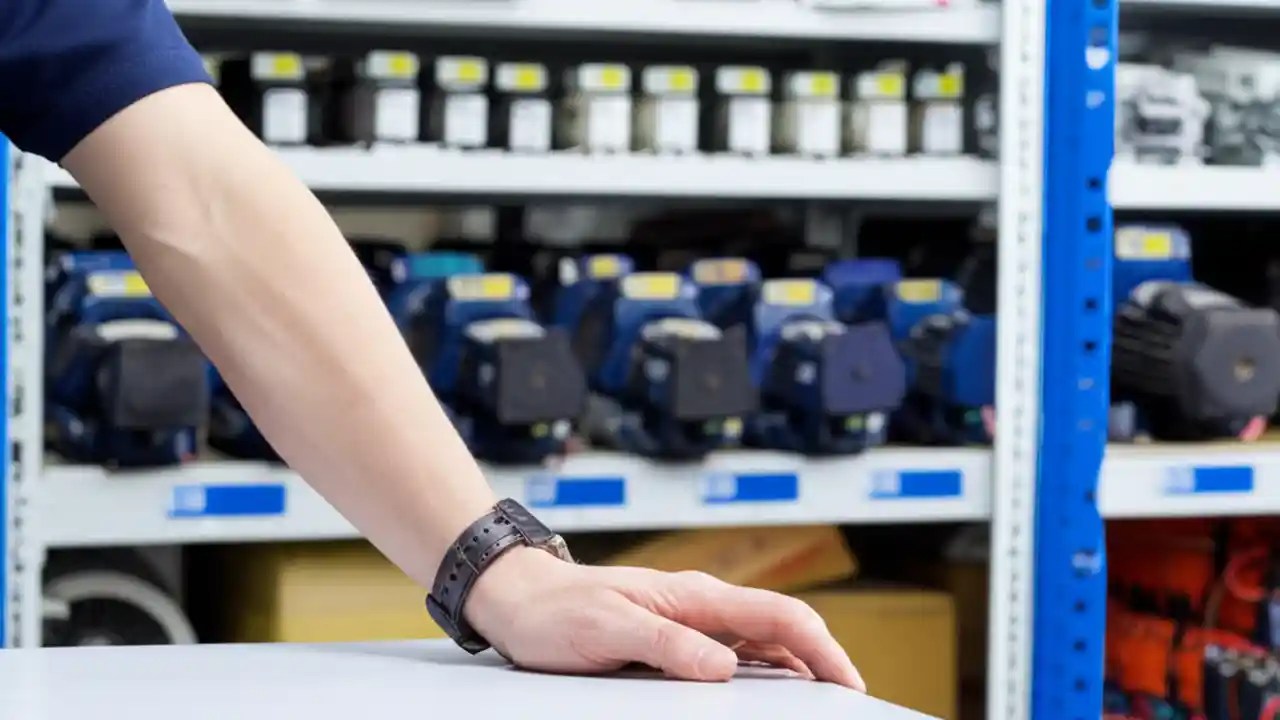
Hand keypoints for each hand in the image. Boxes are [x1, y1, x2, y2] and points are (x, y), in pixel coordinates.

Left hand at [463, 545, 864, 689]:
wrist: (519, 598)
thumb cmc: (556, 611)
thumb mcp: (607, 630)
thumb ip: (666, 644)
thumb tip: (725, 665)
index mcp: (695, 595)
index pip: (780, 615)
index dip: (822, 647)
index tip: (848, 681)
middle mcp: (700, 604)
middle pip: (782, 627)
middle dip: (823, 659)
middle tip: (849, 699)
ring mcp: (690, 620)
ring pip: (763, 642)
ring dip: (798, 669)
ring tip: (823, 701)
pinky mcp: (676, 638)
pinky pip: (735, 654)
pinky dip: (765, 674)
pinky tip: (771, 695)